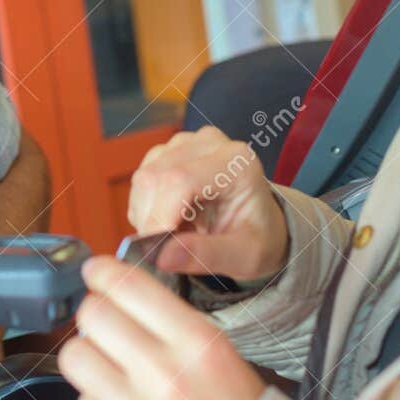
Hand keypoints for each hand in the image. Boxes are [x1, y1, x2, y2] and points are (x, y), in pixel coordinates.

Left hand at [59, 256, 265, 399]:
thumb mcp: (219, 356)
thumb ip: (168, 326)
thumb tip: (114, 297)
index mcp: (198, 344)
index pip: (128, 286)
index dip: (102, 273)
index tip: (95, 271)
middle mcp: (165, 376)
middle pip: (92, 316)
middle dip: (92, 313)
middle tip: (100, 323)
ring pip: (75, 358)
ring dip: (87, 357)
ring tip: (106, 368)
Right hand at [128, 127, 288, 281]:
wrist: (259, 223)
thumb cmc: (257, 237)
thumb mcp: (244, 256)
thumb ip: (205, 255)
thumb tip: (162, 256)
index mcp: (236, 162)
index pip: (181, 180)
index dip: (161, 216)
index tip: (158, 249)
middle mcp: (210, 143)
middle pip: (156, 177)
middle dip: (153, 220)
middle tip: (171, 248)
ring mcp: (186, 144)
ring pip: (144, 179)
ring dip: (148, 215)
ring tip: (178, 233)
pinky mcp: (168, 152)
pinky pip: (140, 182)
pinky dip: (146, 209)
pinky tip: (171, 220)